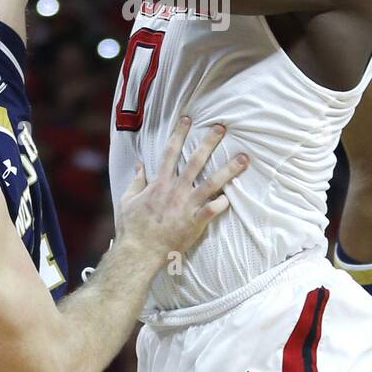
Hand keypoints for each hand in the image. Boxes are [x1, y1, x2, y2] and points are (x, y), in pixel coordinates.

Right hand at [117, 117, 247, 266]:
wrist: (139, 252)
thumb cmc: (132, 228)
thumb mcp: (128, 200)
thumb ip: (136, 181)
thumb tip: (140, 164)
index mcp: (159, 183)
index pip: (170, 152)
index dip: (179, 133)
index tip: (188, 119)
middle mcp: (175, 191)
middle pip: (195, 161)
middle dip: (209, 143)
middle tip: (222, 128)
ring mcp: (187, 206)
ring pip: (212, 183)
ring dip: (229, 169)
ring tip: (243, 158)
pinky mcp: (195, 222)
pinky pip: (213, 210)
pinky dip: (222, 203)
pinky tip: (231, 197)